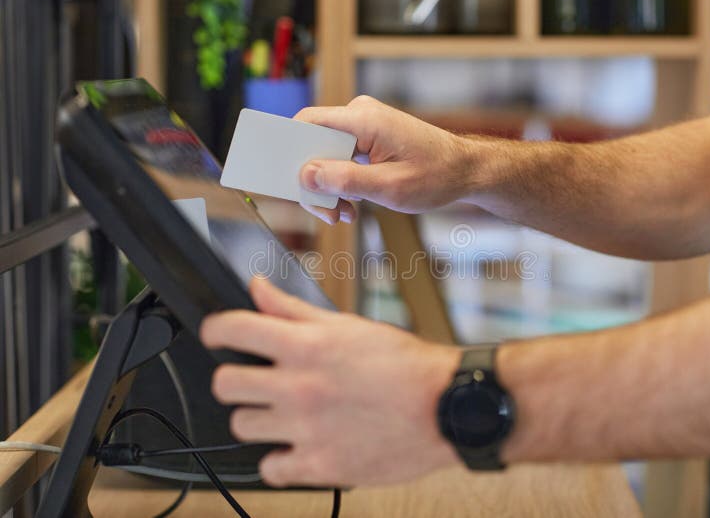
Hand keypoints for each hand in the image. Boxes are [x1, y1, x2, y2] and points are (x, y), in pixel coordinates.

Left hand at [199, 278, 460, 486]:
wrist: (444, 407)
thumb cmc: (404, 365)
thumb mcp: (348, 326)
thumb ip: (294, 310)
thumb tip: (258, 288)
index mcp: (305, 346)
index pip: (232, 330)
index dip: (215, 330)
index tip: (216, 336)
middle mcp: (298, 387)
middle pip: (224, 384)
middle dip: (233, 378)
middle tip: (252, 379)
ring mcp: (306, 430)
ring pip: (242, 426)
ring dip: (256, 417)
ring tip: (281, 413)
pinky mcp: (320, 466)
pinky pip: (270, 470)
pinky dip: (278, 459)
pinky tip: (295, 446)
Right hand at [294, 96, 480, 223]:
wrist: (466, 170)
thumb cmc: (436, 175)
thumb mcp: (388, 187)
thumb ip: (345, 180)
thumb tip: (305, 175)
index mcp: (363, 119)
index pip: (306, 123)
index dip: (288, 150)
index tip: (283, 180)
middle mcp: (359, 115)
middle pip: (312, 144)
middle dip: (313, 182)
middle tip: (326, 213)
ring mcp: (363, 126)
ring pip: (324, 155)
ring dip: (327, 187)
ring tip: (342, 214)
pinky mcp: (368, 138)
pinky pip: (339, 158)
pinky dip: (340, 183)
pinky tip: (349, 207)